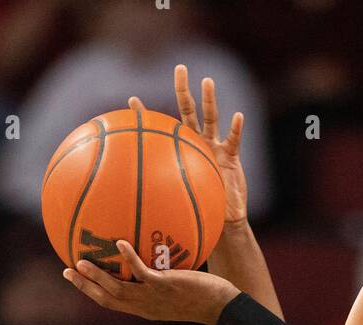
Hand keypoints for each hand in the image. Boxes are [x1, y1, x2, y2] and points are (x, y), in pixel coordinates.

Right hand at [63, 240, 238, 324]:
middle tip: (66, 271)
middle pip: (107, 299)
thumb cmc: (203, 296)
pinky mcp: (166, 286)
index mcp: (144, 308)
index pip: (112, 303)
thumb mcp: (177, 289)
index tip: (75, 279)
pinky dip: (129, 258)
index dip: (91, 293)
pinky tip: (119, 242)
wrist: (222, 307)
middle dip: (85, 287)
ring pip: (118, 289)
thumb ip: (162, 276)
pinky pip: (143, 272)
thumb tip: (155, 254)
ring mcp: (154, 297)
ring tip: (80, 261)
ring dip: (97, 276)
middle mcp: (145, 306)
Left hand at [129, 64, 246, 224]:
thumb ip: (155, 198)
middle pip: (189, 109)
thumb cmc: (197, 210)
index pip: (161, 128)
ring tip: (207, 81)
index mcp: (181, 149)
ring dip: (210, 99)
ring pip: (212, 118)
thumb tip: (124, 210)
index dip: (146, 114)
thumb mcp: (172, 203)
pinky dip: (236, 128)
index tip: (131, 100)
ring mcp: (215, 147)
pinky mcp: (231, 156)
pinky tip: (238, 116)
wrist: (222, 220)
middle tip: (179, 68)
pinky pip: (233, 140)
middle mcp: (197, 142)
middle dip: (183, 89)